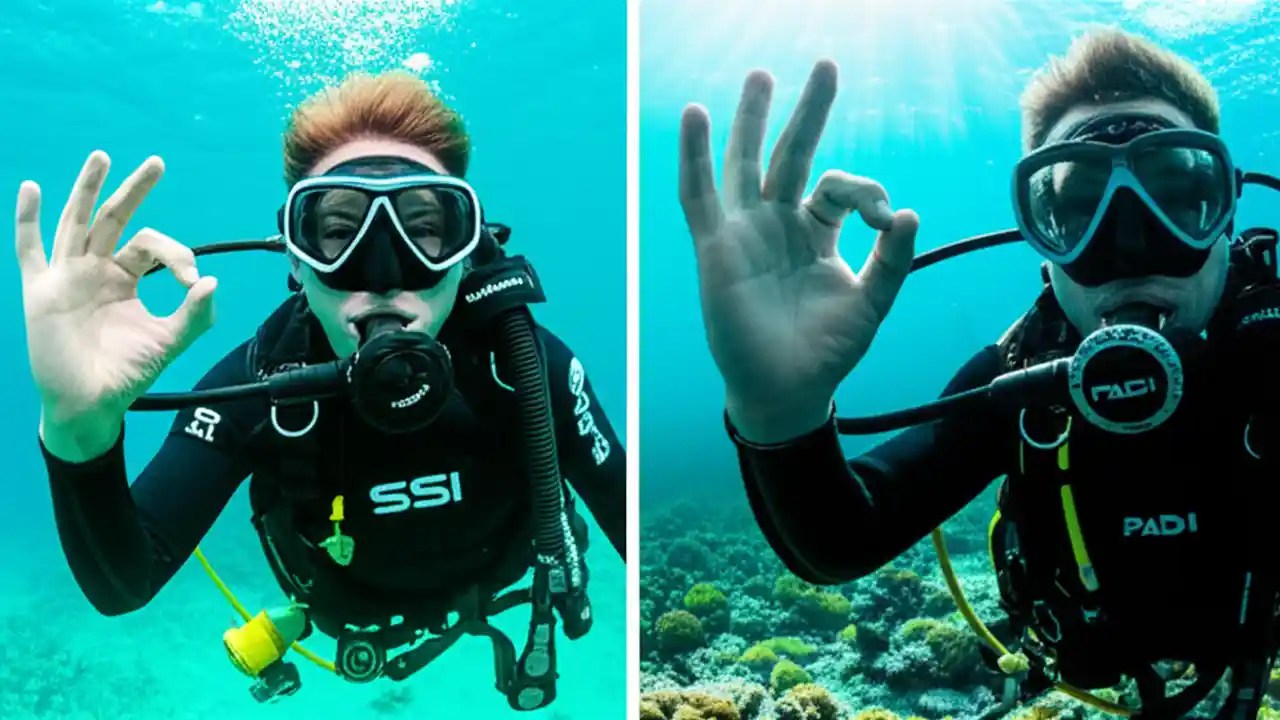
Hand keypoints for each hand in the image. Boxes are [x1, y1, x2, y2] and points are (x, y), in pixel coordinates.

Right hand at [16, 151, 216, 454]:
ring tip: (102, 157)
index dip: (175, 254)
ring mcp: (66, 276)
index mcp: (125, 278)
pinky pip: (29, 250)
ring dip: (88, 189)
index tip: (191, 279)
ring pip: (76, 222)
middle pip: (115, 220)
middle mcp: (95, 270)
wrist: (91, 403)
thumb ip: (194, 314)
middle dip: (134, 191)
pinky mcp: (41, 290)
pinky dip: (26, 220)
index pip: (151, 247)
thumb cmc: (127, 372)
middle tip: (157, 163)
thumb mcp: (169, 341)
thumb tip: (212, 281)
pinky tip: (30, 188)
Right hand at [678, 59, 919, 442]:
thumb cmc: (825, 351)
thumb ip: (892, 258)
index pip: (840, 189)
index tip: (889, 220)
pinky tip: (694, 116)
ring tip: (761, 76)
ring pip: (745, 164)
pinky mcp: (717, 249)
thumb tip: (911, 213)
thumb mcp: (872, 301)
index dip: (868, 192)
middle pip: (791, 156)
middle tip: (826, 65)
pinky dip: (693, 156)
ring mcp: (745, 234)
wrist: (789, 391)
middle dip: (808, 113)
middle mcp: (778, 225)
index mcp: (814, 233)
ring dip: (752, 120)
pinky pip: (699, 196)